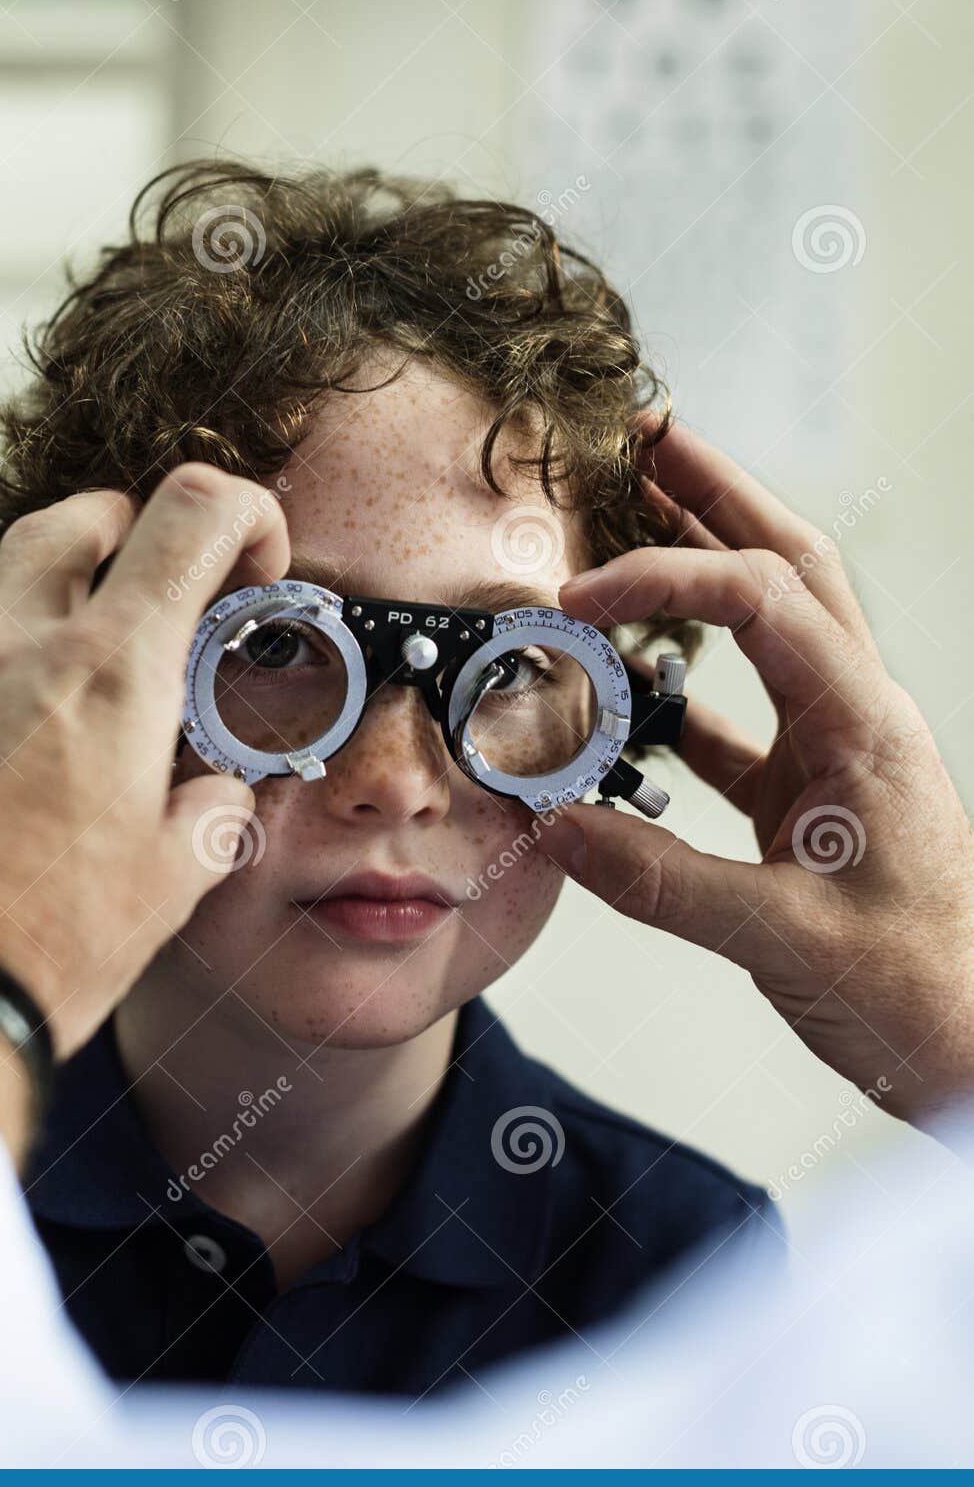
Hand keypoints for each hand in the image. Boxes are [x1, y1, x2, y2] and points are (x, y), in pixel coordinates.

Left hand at [0, 466, 288, 1059]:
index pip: (189, 515)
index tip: (253, 555)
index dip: (240, 510)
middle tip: (151, 582)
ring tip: (63, 731)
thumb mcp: (170, 884)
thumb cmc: (44, 947)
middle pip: (72, 521)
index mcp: (108, 673)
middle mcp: (9, 652)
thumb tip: (216, 794)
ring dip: (40, 637)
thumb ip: (211, 814)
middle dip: (125, 528)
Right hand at [538, 421, 973, 1126]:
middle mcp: (856, 717)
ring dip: (704, 568)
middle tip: (646, 436)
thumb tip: (554, 825)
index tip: (577, 593)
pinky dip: (681, 693)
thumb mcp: (786, 938)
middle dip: (718, 492)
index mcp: (865, 725)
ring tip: (636, 518)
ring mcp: (835, 752)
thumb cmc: (921, 993)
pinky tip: (630, 687)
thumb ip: (661, 881)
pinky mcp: (810, 797)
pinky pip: (737, 722)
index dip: (664, 579)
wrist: (973, 1050)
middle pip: (790, 566)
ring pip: (770, 628)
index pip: (762, 602)